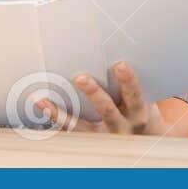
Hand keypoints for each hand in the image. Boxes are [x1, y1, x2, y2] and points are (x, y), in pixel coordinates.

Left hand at [34, 60, 187, 136]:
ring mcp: (104, 137)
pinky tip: (41, 103)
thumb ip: (130, 80)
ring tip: (44, 99)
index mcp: (139, 114)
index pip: (135, 96)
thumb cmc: (140, 110)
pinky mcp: (90, 140)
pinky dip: (54, 116)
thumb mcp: (145, 98)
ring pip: (82, 126)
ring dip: (61, 113)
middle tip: (80, 77)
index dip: (128, 80)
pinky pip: (69, 130)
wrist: (145, 145)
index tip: (119, 63)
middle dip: (94, 93)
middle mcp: (122, 128)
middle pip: (107, 110)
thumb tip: (116, 44)